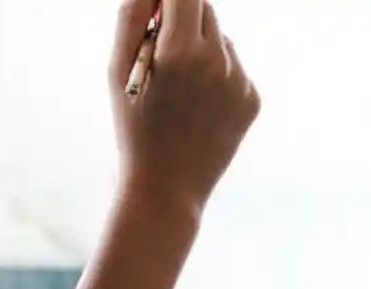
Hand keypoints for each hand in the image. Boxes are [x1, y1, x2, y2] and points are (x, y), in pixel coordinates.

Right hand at [109, 0, 260, 215]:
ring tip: (179, 90)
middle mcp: (218, 61)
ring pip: (221, 40)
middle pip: (204, 8)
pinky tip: (199, 108)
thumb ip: (133, 16)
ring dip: (200, 49)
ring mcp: (240, 82)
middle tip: (161, 49)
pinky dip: (217, 77)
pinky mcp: (252, 101)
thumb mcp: (118, 70)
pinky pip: (234, 69)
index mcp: (180, 50)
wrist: (167, 189)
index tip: (160, 7)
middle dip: (182, 17)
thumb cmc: (134, 128)